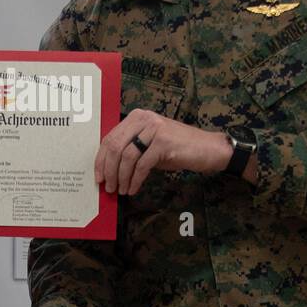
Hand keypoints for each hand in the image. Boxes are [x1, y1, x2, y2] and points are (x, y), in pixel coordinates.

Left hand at [97, 109, 231, 195]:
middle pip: (115, 146)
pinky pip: (142, 165)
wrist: (207, 148)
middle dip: (109, 170)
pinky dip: (135, 180)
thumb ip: (131, 149)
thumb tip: (109, 168)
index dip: (101, 159)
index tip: (98, 176)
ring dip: (121, 177)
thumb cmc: (178, 148)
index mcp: (137, 117)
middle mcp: (144, 119)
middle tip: (108, 187)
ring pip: (127, 157)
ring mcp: (154, 130)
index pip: (110, 137)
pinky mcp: (163, 143)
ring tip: (121, 190)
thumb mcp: (150, 143)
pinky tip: (133, 189)